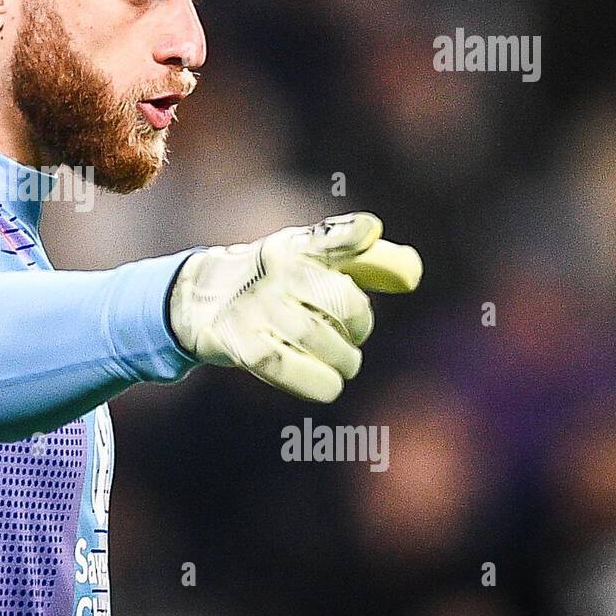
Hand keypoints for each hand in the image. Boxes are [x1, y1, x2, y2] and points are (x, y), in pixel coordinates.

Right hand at [168, 212, 421, 401]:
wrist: (204, 301)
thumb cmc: (282, 283)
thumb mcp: (320, 264)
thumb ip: (372, 264)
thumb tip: (412, 274)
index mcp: (298, 246)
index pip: (330, 237)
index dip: (352, 235)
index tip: (369, 231)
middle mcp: (275, 272)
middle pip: (340, 300)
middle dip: (359, 324)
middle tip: (353, 336)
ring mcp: (254, 307)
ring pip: (319, 339)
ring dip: (344, 359)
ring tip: (345, 363)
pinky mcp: (239, 344)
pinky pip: (288, 369)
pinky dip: (319, 383)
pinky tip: (328, 383)